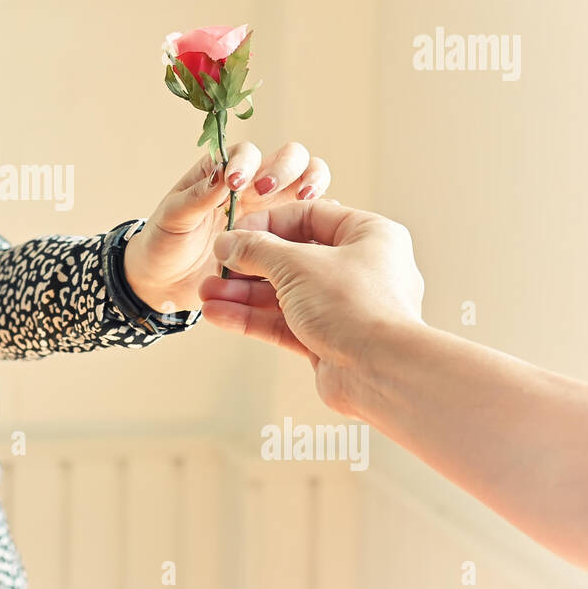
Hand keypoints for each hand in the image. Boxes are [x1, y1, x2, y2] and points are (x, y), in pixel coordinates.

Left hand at [122, 141, 330, 315]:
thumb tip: (223, 173)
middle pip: (290, 159)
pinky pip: (312, 228)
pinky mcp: (285, 242)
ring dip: (313, 184)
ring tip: (308, 200)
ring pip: (308, 185)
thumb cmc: (164, 244)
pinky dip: (319, 225)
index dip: (246, 162)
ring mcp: (274, 214)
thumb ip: (197, 196)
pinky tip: (314, 232)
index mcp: (224, 175)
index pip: (246, 153)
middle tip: (270, 190)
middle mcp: (254, 189)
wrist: (166, 284)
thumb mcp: (173, 218)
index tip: (235, 183)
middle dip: (288, 168)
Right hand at [198, 197, 424, 415]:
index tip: (234, 233)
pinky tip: (218, 315)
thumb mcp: (296, 264)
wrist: (381, 372)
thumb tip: (227, 243)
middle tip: (215, 267)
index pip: (309, 216)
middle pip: (292, 257)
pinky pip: (284, 322)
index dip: (267, 223)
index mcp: (368, 235)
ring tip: (205, 295)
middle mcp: (360, 268)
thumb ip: (256, 250)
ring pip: (283, 293)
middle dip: (247, 264)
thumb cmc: (354, 306)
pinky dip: (252, 318)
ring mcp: (344, 306)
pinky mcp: (328, 339)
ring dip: (242, 294)